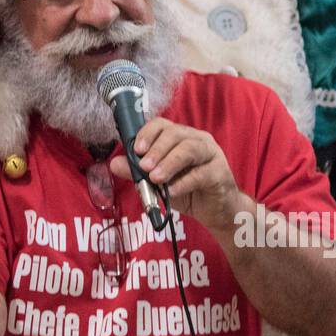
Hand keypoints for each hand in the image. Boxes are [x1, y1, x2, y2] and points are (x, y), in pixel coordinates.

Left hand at [109, 117, 245, 232]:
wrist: (215, 211)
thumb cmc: (187, 191)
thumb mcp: (158, 182)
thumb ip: (137, 172)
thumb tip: (115, 163)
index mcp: (181, 137)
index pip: (162, 125)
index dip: (148, 134)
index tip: (136, 150)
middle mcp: (197, 140)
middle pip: (175, 134)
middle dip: (156, 149)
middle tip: (144, 166)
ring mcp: (211, 154)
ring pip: (189, 149)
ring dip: (169, 162)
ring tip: (155, 177)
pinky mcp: (220, 173)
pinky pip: (201, 174)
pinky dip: (184, 182)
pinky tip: (171, 191)